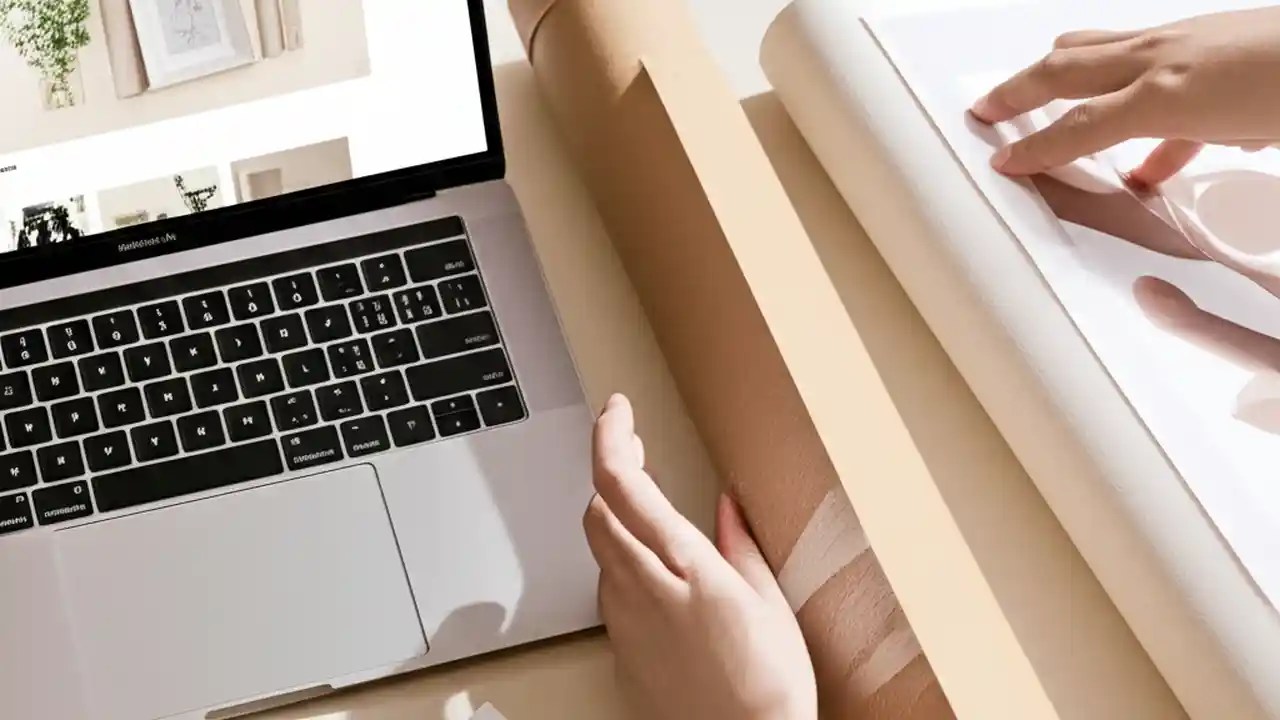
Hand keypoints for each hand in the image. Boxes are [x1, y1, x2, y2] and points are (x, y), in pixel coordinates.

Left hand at [584, 394, 816, 719]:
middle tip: (632, 445)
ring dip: (612, 512)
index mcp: (685, 566)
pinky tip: (648, 562)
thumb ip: (740, 546)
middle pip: (597, 508)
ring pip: (598, 546)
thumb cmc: (769, 687)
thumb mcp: (768, 603)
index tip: (617, 410)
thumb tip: (728, 504)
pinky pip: (607, 587)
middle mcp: (644, 588)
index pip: (620, 483)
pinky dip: (618, 558)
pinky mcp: (619, 647)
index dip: (609, 436)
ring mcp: (625, 620)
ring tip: (644, 498)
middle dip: (610, 467)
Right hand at [971, 7, 1279, 185]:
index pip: (1077, 124)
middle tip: (986, 106)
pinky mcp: (1209, 45)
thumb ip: (1176, 153)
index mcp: (1162, 88)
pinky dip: (1128, 97)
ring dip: (1062, 71)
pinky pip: (1152, 71)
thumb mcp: (1232, 129)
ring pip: (1103, 52)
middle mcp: (1164, 58)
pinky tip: (1149, 146)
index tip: (1003, 164)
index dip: (1036, 149)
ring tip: (1041, 90)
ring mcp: (1184, 45)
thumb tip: (1152, 176)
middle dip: (1020, 89)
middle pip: (1069, 69)